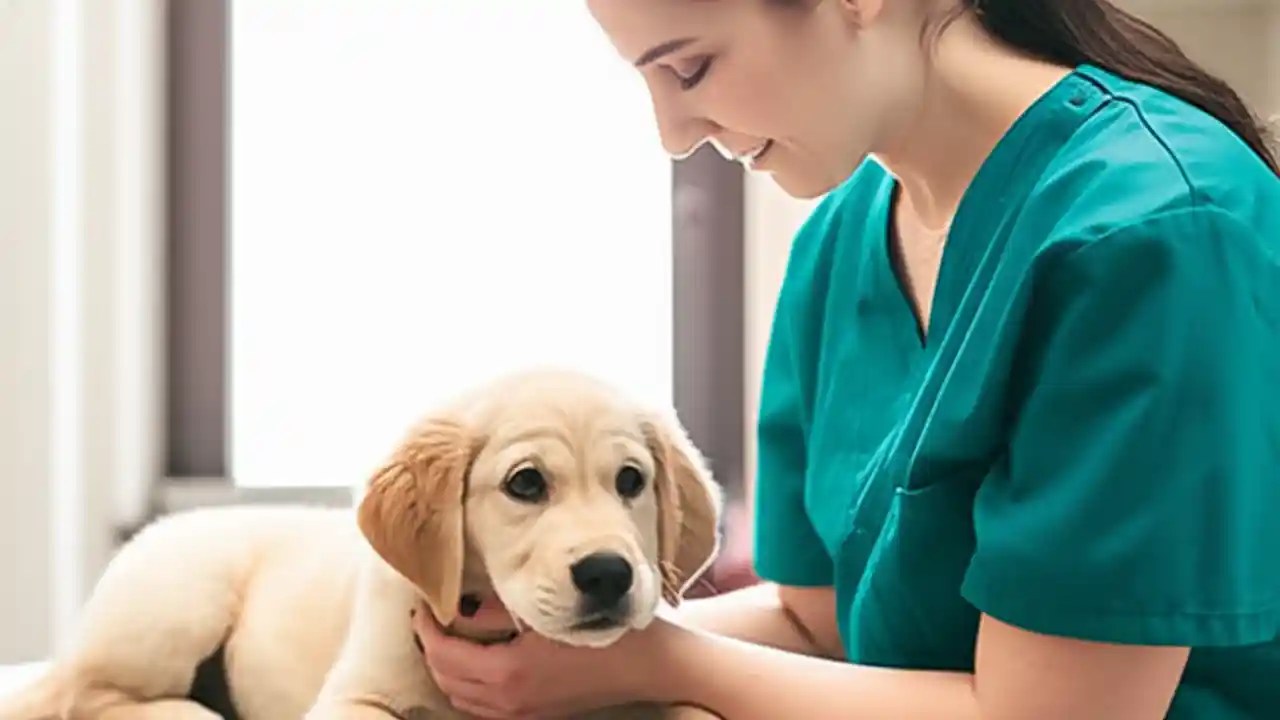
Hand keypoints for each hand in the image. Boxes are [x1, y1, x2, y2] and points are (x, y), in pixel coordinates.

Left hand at [412, 605, 654, 718]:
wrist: (646, 667)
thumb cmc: (602, 631)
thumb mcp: (547, 613)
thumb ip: (498, 613)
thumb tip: (461, 608)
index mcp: (508, 673)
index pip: (443, 654)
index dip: (426, 629)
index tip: (422, 606)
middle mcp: (509, 701)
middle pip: (446, 679)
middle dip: (431, 648)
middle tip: (429, 618)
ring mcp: (521, 715)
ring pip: (461, 698)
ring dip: (447, 670)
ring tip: (447, 638)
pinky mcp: (535, 717)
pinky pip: (482, 708)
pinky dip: (468, 687)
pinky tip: (475, 664)